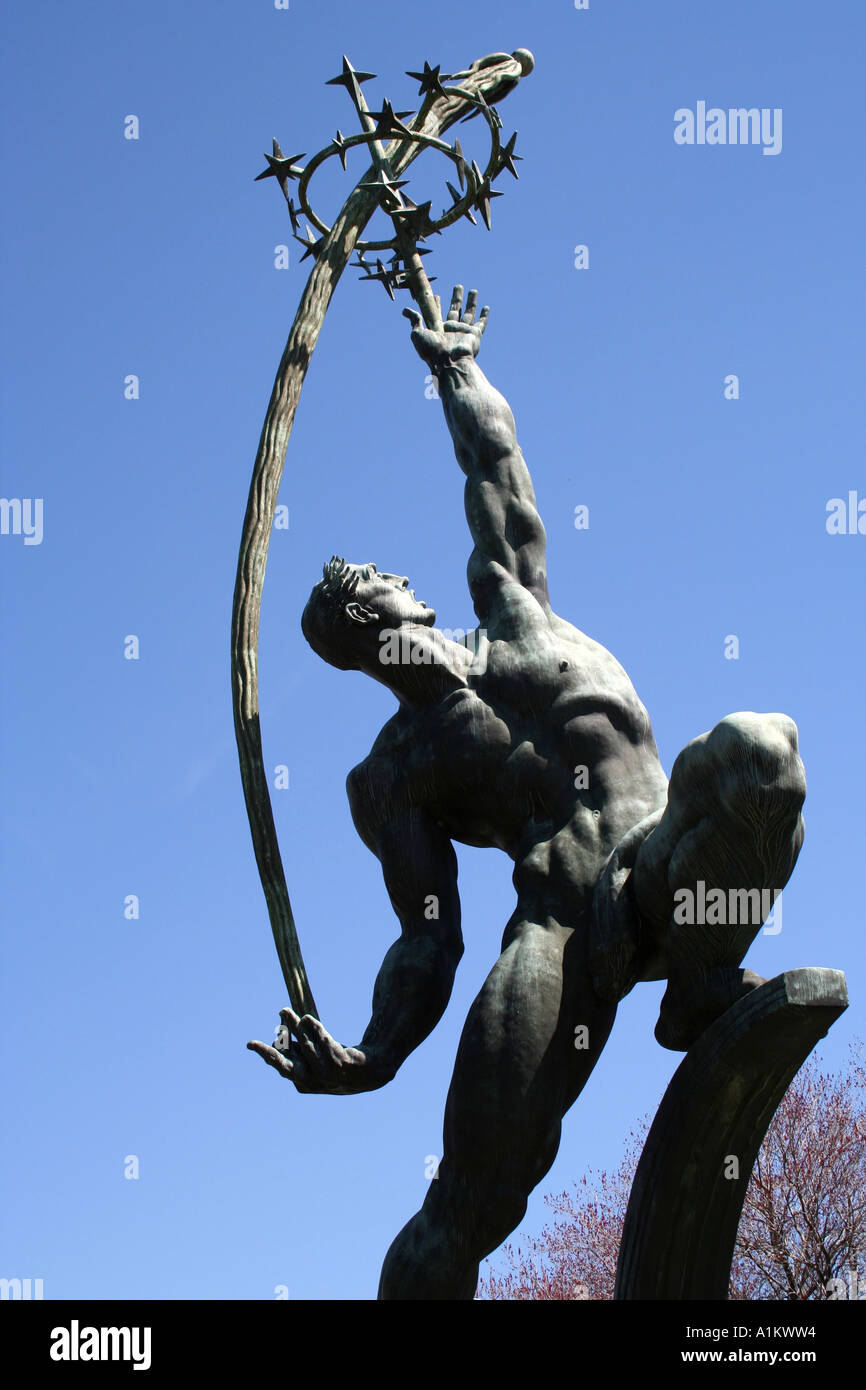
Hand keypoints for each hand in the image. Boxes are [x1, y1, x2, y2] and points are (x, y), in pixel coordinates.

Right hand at [247, 1008, 378, 1094]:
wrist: (375, 1069)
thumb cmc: (341, 1060)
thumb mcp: (316, 1055)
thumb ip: (299, 1046)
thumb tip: (281, 1031)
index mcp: (306, 1083)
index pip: (282, 1068)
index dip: (268, 1055)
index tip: (252, 1043)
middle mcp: (317, 1082)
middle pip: (288, 1068)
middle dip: (269, 1055)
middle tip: (252, 1043)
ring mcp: (332, 1076)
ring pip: (308, 1049)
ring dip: (294, 1030)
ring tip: (284, 1012)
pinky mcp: (346, 1065)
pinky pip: (327, 1045)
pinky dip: (315, 1031)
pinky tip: (307, 1019)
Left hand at [404, 284, 488, 367]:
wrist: (450, 363)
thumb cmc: (432, 351)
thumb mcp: (418, 334)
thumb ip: (415, 320)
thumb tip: (405, 310)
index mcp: (437, 330)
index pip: (437, 313)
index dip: (437, 304)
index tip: (436, 295)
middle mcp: (451, 330)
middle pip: (454, 309)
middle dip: (456, 298)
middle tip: (458, 286)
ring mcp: (463, 331)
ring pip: (469, 313)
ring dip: (471, 302)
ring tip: (473, 290)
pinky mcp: (475, 334)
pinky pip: (481, 323)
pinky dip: (484, 316)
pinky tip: (486, 307)